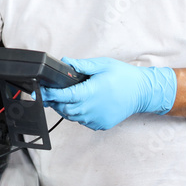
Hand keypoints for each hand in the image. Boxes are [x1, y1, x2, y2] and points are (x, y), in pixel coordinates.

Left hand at [40, 57, 176, 129]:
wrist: (144, 92)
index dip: (50, 94)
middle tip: (54, 93)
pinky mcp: (101, 124)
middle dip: (56, 101)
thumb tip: (65, 61)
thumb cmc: (124, 77)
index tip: (41, 91)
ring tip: (70, 97)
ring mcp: (96, 119)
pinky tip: (84, 104)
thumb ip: (81, 65)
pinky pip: (83, 122)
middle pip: (64, 109)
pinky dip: (79, 114)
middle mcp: (91, 108)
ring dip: (67, 108)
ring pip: (72, 117)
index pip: (63, 96)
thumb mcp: (102, 65)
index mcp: (90, 92)